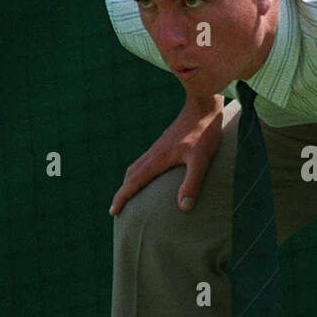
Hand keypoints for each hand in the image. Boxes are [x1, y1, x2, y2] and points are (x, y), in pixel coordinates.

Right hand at [109, 94, 223, 215]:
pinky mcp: (165, 142)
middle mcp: (154, 153)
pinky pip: (146, 160)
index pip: (134, 182)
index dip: (122, 198)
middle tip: (117, 208)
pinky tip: (150, 175)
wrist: (203, 104)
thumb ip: (192, 183)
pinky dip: (140, 172)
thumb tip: (183, 207)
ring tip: (130, 194)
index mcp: (158, 159)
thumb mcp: (201, 160)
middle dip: (122, 192)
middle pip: (130, 175)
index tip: (113, 211)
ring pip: (136, 166)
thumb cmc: (204, 132)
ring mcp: (158, 146)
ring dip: (130, 181)